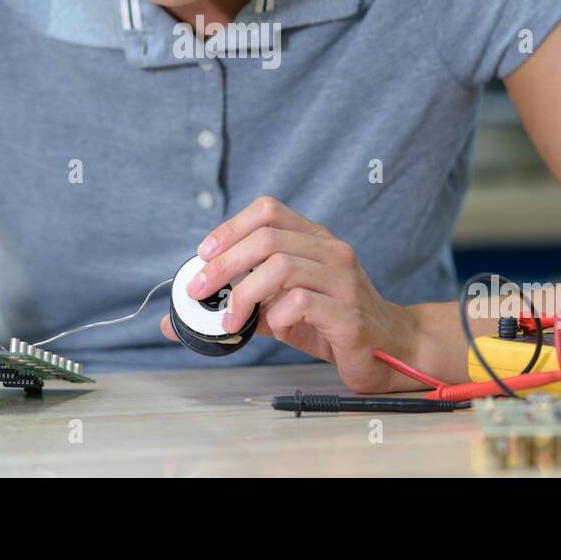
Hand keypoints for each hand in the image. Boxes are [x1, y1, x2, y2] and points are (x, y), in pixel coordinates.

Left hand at [159, 195, 421, 392]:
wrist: (388, 349)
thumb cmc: (328, 323)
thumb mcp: (278, 309)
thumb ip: (236, 307)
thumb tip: (172, 321)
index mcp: (314, 239)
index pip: (268, 210)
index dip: (230, 227)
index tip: (203, 254)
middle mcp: (331, 251)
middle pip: (268, 238)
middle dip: (224, 264)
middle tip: (199, 291)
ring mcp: (343, 280)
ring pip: (282, 266)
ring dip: (245, 293)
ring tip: (231, 320)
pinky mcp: (348, 313)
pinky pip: (302, 302)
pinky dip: (277, 315)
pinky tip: (273, 328)